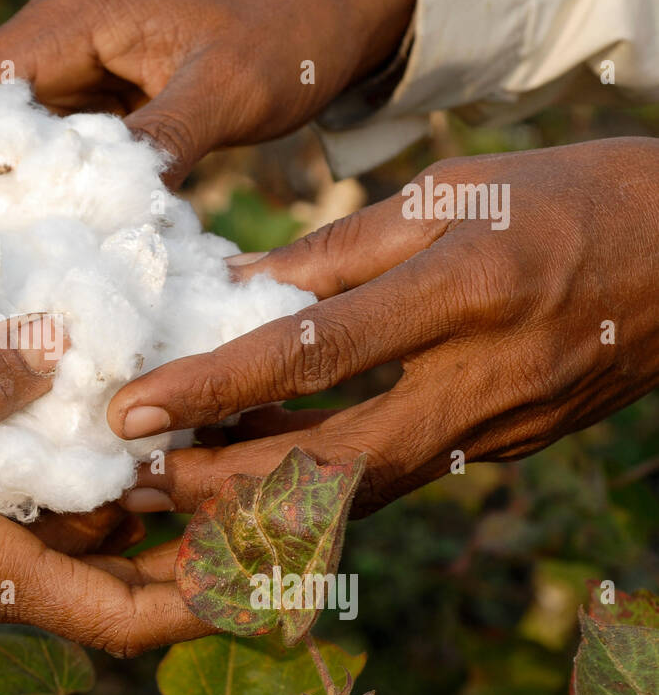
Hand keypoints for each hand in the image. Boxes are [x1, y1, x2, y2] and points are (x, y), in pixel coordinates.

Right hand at [0, 0, 413, 185]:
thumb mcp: (228, 91)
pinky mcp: (97, 105)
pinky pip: (48, 154)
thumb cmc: (286, 38)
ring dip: (1, 199)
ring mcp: (72, 75)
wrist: (332, 10)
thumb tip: (98, 214)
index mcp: (68, 24)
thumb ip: (159, 145)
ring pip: (3, 144)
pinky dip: (45, 195)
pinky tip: (54, 246)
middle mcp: (53, 44)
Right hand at [0, 315, 210, 655]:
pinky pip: (12, 516)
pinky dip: (54, 475)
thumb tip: (58, 340)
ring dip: (119, 493)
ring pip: (64, 539)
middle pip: (110, 570)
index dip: (204, 598)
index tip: (270, 554)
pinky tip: (56, 407)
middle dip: (180, 523)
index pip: (122, 617)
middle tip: (240, 449)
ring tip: (171, 415)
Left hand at [106, 138, 658, 513]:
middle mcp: (476, 377)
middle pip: (328, 461)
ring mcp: (497, 428)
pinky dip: (320, 487)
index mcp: (457, 291)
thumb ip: (335, 251)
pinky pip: (394, 478)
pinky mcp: (503, 451)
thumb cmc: (565, 200)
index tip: (129, 412)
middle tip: (137, 481)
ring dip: (262, 501)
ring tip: (178, 491)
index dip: (211, 390)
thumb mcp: (448, 194)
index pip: (310, 355)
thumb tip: (235, 291)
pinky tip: (260, 476)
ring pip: (359, 490)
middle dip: (221, 486)